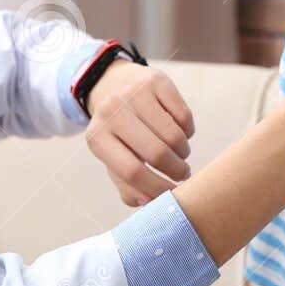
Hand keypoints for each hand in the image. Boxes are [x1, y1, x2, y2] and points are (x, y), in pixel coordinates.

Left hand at [84, 61, 195, 205]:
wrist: (114, 84)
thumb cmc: (118, 132)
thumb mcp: (113, 158)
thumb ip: (127, 185)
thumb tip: (150, 204)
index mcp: (97, 138)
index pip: (131, 171)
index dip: (157, 188)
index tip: (174, 195)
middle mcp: (112, 112)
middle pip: (156, 153)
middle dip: (176, 171)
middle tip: (183, 175)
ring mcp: (134, 94)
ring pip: (174, 135)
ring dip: (183, 152)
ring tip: (180, 154)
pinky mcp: (155, 81)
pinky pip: (184, 116)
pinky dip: (188, 132)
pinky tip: (180, 132)